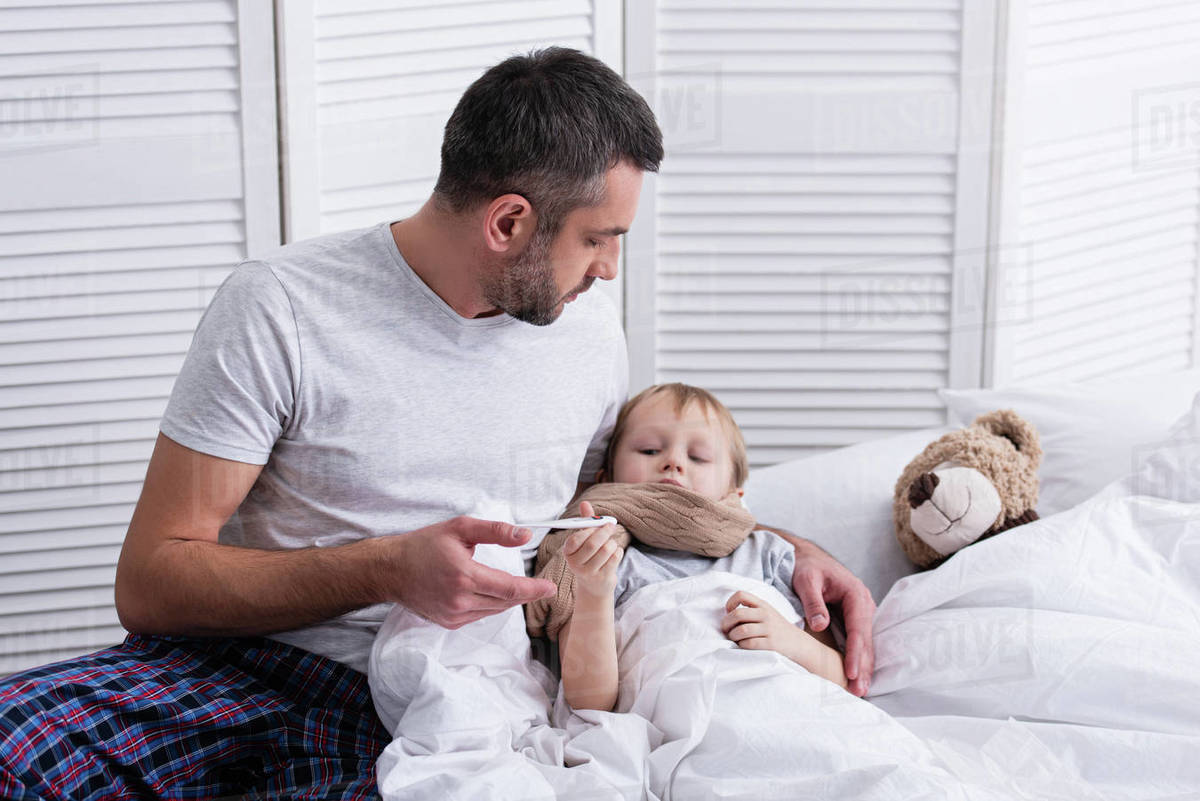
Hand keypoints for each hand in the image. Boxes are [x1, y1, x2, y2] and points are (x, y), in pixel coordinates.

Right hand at [384, 516, 555, 628]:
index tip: (550, 587)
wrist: (392, 569)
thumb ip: (495, 531)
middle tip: (541, 586)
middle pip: (505, 602)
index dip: (533, 589)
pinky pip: (480, 615)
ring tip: (516, 586)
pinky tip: (489, 592)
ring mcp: (453, 615)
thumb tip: (525, 536)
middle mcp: (459, 600)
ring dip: (508, 599)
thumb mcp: (460, 528)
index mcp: (464, 576)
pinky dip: (490, 605)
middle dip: (525, 594)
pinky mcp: (449, 623)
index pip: (509, 588)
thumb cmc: (424, 545)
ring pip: (494, 611)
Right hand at [563, 500, 621, 597]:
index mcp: (568, 553)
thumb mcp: (584, 541)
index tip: (598, 524)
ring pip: (606, 550)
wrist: (594, 586)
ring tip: (611, 544)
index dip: (589, 530)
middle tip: (611, 526)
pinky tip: (614, 553)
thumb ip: (585, 522)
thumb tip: (585, 503)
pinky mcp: (602, 578)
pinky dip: (618, 551)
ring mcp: (589, 573)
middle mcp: (575, 565)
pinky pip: (615, 557)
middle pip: (593, 544)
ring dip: (612, 543)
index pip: (575, 539)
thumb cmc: (589, 557)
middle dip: (605, 532)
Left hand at [721, 590, 806, 660]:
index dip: (730, 603)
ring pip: (741, 630)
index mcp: (762, 605)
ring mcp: (769, 629)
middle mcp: (766, 615)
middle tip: (726, 630)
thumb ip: (750, 609)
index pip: (741, 594)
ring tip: (735, 638)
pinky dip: (742, 645)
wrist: (797, 643)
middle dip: (726, 623)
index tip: (729, 612)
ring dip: (733, 636)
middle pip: (738, 614)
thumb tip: (726, 613)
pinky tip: (744, 645)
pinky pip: (749, 644)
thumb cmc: (776, 628)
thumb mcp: (766, 613)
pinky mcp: (771, 644)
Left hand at [790, 538, 875, 696]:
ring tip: (860, 690)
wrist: (806, 556)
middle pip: (865, 640)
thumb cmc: (806, 567)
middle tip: (859, 691)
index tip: (852, 673)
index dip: (856, 653)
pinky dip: (858, 657)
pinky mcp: (854, 617)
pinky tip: (857, 675)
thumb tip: (821, 625)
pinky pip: (858, 640)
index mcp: (855, 594)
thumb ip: (813, 603)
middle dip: (863, 667)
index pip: (858, 629)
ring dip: (863, 666)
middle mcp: (863, 603)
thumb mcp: (806, 581)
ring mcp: (861, 611)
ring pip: (865, 643)